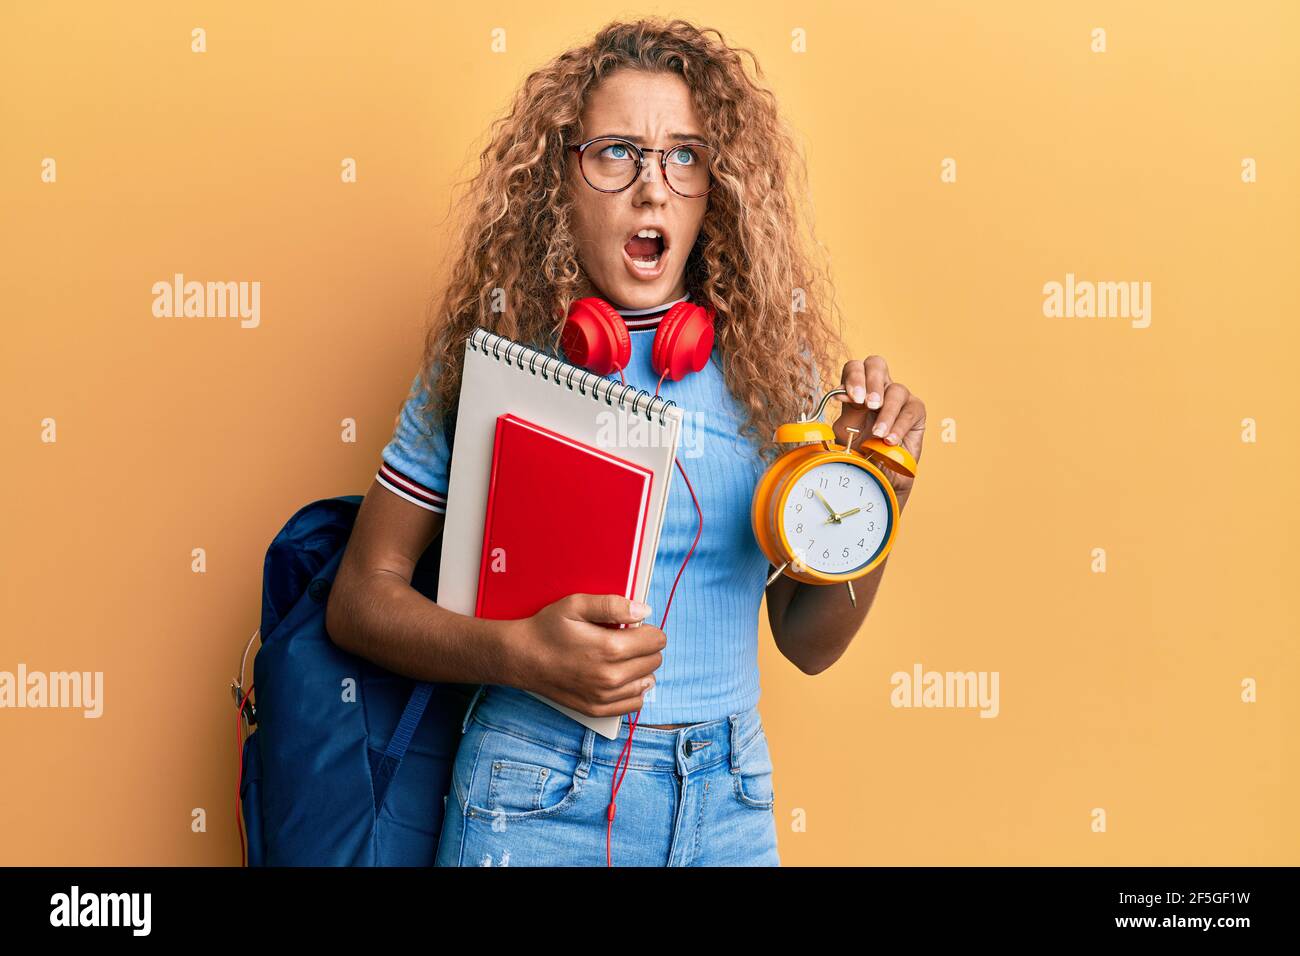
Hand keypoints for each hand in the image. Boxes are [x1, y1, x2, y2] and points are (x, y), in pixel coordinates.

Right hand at [512, 593, 665, 718]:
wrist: (522, 657)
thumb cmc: (548, 629)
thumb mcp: (576, 604)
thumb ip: (612, 605)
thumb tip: (644, 611)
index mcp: (610, 648)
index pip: (656, 640)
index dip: (649, 630)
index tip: (634, 626)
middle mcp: (611, 677)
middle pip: (654, 661)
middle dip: (645, 647)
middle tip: (624, 639)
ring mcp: (604, 697)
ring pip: (647, 682)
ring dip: (641, 668)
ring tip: (620, 658)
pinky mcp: (597, 709)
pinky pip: (634, 703)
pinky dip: (633, 690)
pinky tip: (621, 677)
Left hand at [831, 355, 924, 499]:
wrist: (877, 473)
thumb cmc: (860, 449)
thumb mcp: (846, 430)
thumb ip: (847, 410)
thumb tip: (842, 393)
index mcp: (858, 387)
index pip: (855, 367)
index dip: (853, 377)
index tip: (850, 398)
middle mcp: (879, 387)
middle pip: (876, 364)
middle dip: (871, 382)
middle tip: (867, 404)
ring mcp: (900, 397)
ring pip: (896, 390)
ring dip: (886, 412)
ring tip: (877, 434)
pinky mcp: (916, 411)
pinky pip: (910, 411)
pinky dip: (899, 426)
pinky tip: (890, 440)